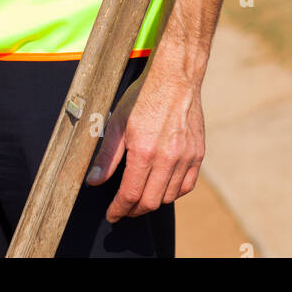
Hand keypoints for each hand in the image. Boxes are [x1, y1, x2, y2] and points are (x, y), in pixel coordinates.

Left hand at [85, 66, 204, 221]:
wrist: (175, 77)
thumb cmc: (143, 97)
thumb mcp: (117, 123)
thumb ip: (106, 156)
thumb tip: (93, 181)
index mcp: (144, 151)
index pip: (130, 195)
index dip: (119, 209)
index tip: (112, 214)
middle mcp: (168, 157)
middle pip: (150, 202)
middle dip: (134, 211)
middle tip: (124, 209)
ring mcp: (186, 157)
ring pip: (169, 197)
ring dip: (153, 202)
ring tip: (141, 197)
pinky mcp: (198, 153)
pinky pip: (187, 185)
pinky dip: (173, 192)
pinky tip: (162, 187)